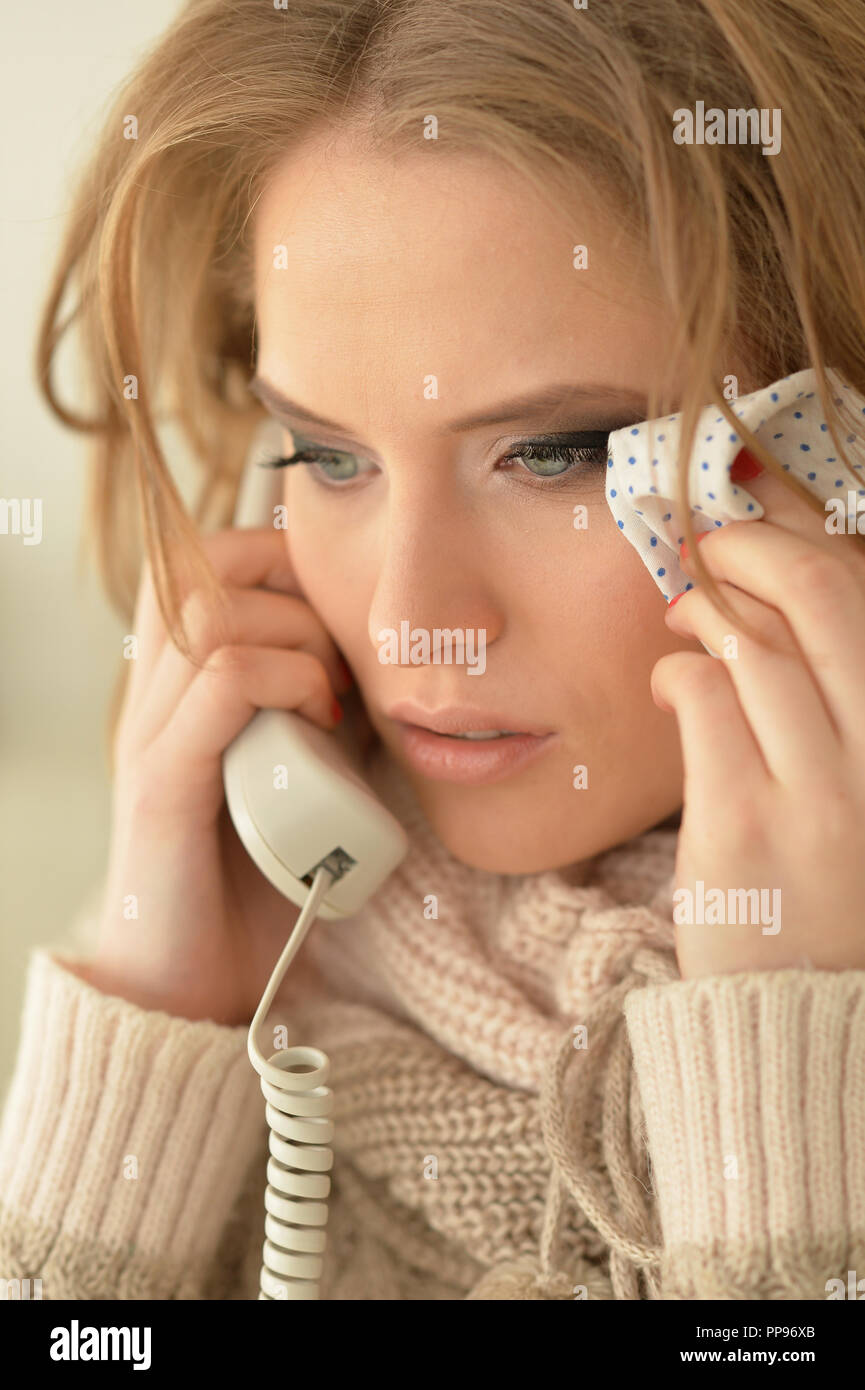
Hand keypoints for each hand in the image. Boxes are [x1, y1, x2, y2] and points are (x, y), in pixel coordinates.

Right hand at [87, 525, 355, 1024]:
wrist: (200, 988)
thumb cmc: (261, 882)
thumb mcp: (311, 772)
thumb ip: (332, 712)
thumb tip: (395, 660)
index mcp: (180, 687)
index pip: (206, 560)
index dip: (279, 561)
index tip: (338, 616)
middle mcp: (152, 697)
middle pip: (199, 565)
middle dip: (288, 585)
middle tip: (337, 651)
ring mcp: (149, 734)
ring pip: (209, 613)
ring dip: (295, 636)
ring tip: (331, 692)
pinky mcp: (161, 781)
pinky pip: (218, 681)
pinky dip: (283, 680)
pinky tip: (319, 717)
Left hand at [650, 464, 864, 978]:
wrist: (808, 1022)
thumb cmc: (837, 902)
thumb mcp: (863, 799)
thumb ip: (842, 717)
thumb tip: (783, 610)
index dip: (814, 549)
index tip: (769, 533)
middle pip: (823, 600)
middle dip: (758, 548)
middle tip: (715, 544)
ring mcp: (820, 791)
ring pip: (754, 644)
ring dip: (705, 610)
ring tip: (684, 617)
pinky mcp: (745, 823)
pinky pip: (704, 700)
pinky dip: (678, 671)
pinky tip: (669, 682)